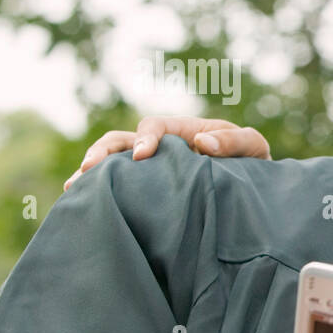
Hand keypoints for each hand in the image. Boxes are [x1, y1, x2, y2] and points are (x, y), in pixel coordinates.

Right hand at [64, 115, 270, 188]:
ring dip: (93, 173)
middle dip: (102, 152)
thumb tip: (201, 144)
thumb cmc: (254, 163)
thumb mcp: (253, 147)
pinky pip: (122, 188)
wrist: (257, 190)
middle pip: (122, 141)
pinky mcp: (151, 192)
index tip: (141, 157)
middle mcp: (164, 148)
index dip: (145, 138)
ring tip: (74, 189)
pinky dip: (103, 192)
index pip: (155, 127)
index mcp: (185, 131)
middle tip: (88, 170)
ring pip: (114, 164)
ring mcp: (154, 170)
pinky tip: (87, 206)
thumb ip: (234, 141)